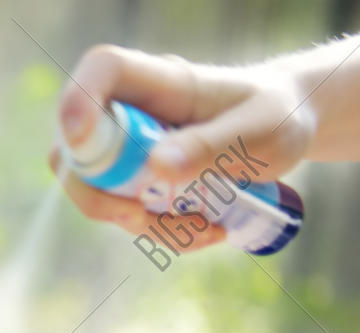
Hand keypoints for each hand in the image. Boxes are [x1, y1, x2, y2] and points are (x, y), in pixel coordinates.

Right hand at [47, 43, 317, 248]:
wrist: (283, 131)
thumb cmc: (275, 116)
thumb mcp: (260, 132)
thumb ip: (212, 146)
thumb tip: (156, 168)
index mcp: (159, 80)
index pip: (103, 71)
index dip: (78, 101)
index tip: (81, 138)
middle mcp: (129, 112)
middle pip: (76, 150)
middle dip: (101, 195)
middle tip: (141, 217)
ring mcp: (125, 149)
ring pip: (98, 194)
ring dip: (144, 224)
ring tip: (207, 228)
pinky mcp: (132, 181)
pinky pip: (125, 215)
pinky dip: (161, 233)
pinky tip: (207, 229)